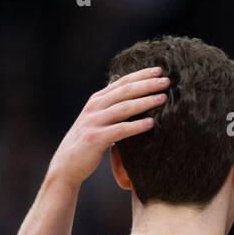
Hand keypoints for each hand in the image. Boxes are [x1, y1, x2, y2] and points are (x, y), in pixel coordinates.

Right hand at [47, 67, 169, 186]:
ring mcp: (94, 122)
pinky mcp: (95, 138)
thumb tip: (136, 101)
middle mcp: (95, 107)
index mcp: (97, 100)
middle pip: (125, 91)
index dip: (141, 75)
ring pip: (124, 108)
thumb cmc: (88, 143)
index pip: (121, 82)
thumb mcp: (98, 120)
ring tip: (163, 99)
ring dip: (145, 102)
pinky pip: (120, 130)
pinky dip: (136, 126)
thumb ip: (113, 109)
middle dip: (147, 84)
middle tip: (167, 81)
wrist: (67, 164)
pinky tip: (151, 123)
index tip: (159, 70)